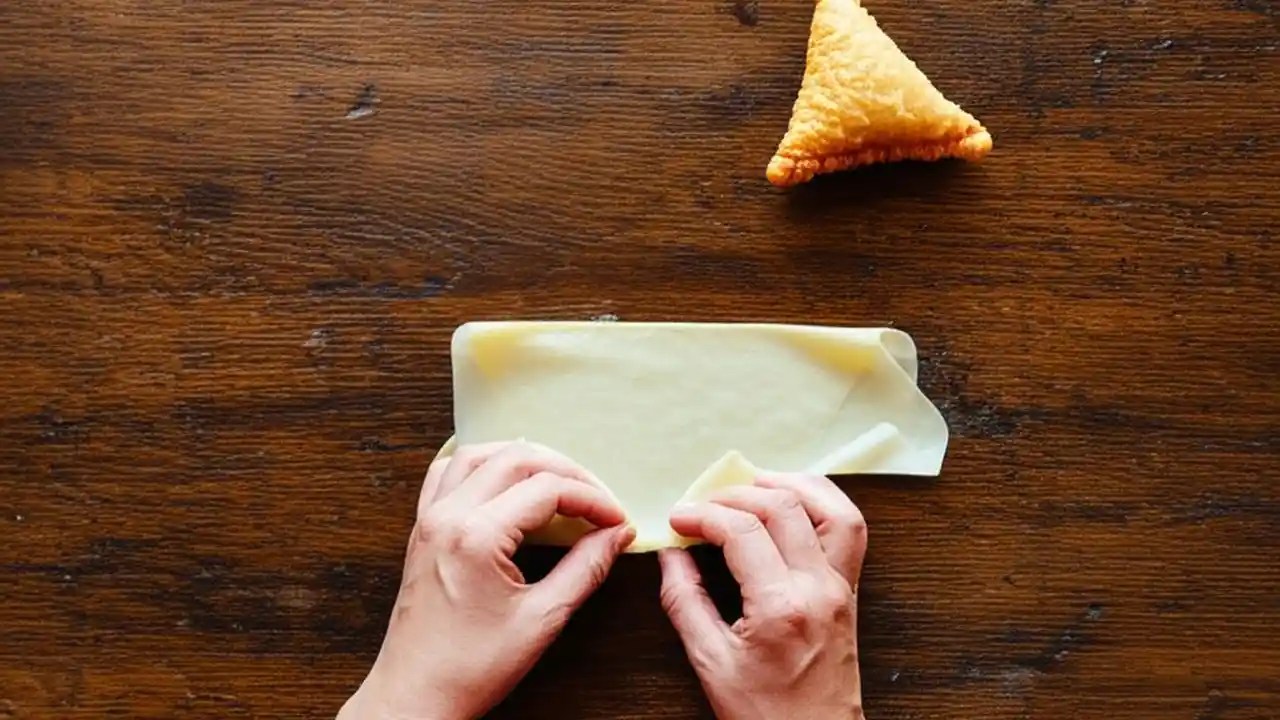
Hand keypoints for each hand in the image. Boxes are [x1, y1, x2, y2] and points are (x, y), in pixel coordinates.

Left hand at [340, 442, 634, 719]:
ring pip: (479, 454)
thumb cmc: (470, 668)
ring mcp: (430, 520)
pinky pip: (447, 473)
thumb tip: (616, 536)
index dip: (592, 499)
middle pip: (517, 459)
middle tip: (597, 500)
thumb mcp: (541, 619)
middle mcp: (448, 516)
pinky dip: (480, 464)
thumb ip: (585, 569)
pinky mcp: (422, 530)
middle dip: (566, 472)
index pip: (548, 490)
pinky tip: (502, 477)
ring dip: (524, 458)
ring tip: (559, 480)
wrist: (415, 696)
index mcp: (476, 536)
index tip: (616, 520)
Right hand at [659, 473, 867, 719]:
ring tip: (753, 483)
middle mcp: (819, 588)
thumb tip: (671, 553)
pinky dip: (822, 503)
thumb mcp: (710, 663)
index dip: (703, 514)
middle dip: (735, 493)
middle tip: (703, 503)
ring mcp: (841, 587)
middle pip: (783, 507)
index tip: (678, 518)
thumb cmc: (765, 715)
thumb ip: (685, 601)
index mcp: (781, 606)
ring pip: (831, 508)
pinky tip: (792, 502)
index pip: (742, 530)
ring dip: (790, 484)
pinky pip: (848, 529)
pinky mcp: (849, 592)